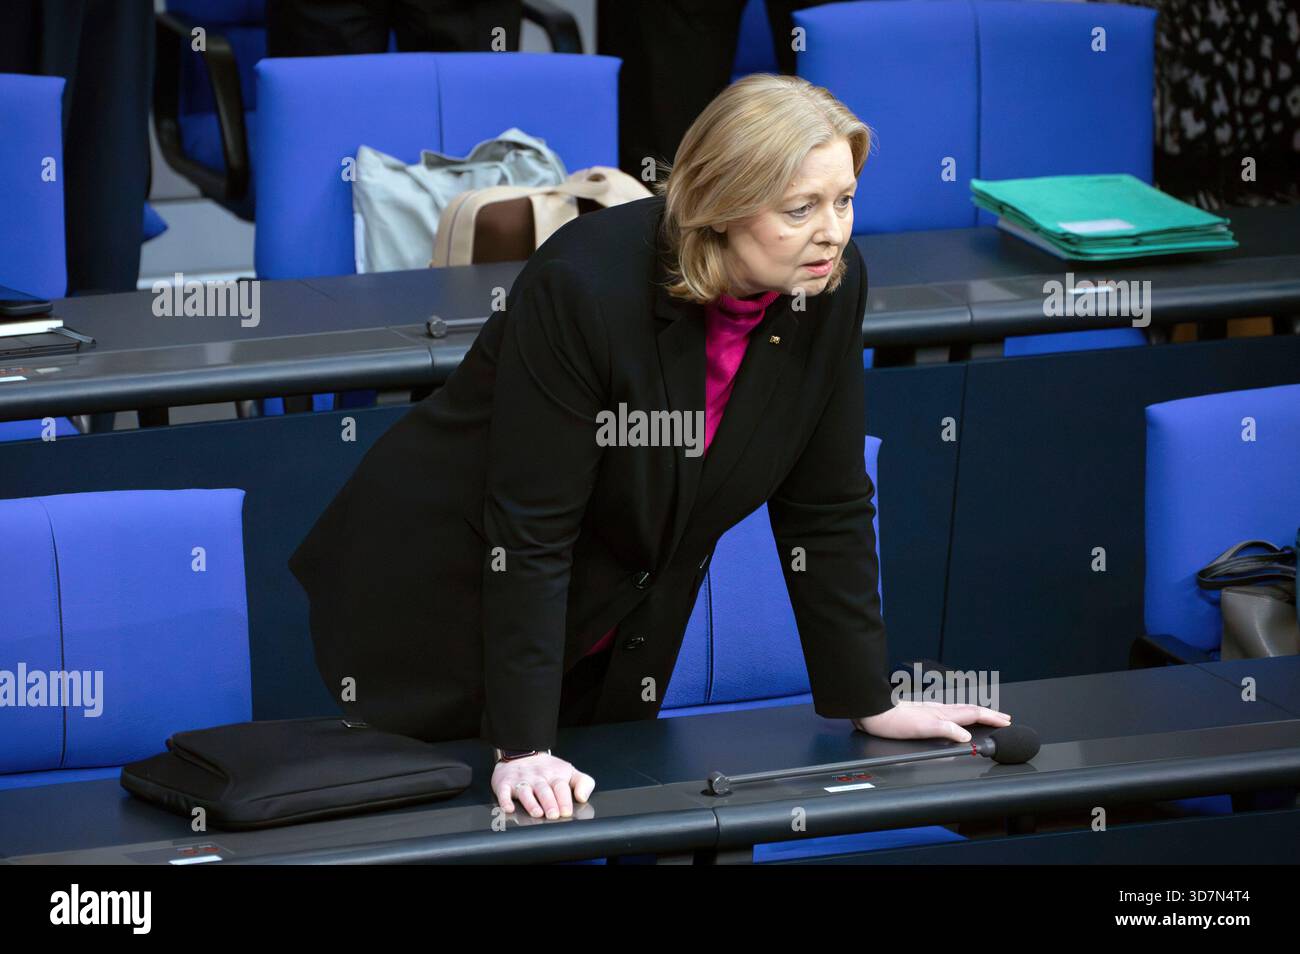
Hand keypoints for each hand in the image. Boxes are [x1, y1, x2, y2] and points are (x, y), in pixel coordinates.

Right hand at [491, 752, 595, 818]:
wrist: (521, 752)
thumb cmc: (547, 769)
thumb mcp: (569, 772)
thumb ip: (583, 782)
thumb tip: (583, 797)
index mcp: (555, 776)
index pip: (561, 787)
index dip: (564, 800)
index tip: (566, 811)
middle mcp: (538, 779)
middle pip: (544, 791)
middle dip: (549, 803)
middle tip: (553, 815)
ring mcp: (521, 781)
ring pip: (526, 792)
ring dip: (531, 803)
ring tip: (537, 813)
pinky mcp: (505, 784)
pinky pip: (504, 792)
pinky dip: (505, 800)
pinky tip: (508, 808)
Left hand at [851, 700, 1011, 742]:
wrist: (872, 711)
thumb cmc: (892, 720)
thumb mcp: (921, 728)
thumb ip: (945, 730)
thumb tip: (966, 735)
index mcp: (941, 713)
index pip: (972, 714)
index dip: (991, 718)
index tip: (1006, 721)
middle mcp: (937, 710)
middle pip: (970, 710)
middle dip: (989, 714)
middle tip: (1004, 718)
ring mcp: (930, 710)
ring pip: (960, 710)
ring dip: (977, 713)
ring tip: (987, 715)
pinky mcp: (921, 713)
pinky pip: (948, 712)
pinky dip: (959, 714)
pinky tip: (955, 717)